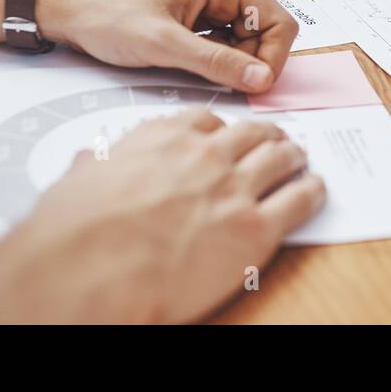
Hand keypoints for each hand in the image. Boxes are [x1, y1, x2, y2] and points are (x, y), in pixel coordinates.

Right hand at [0, 110, 325, 322]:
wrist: (90, 271)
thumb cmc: (75, 233)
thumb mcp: (78, 182)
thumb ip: (94, 166)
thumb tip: (85, 161)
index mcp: (163, 138)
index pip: (205, 120)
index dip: (220, 129)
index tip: (226, 135)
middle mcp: (204, 156)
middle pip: (251, 133)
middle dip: (266, 136)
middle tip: (275, 141)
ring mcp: (234, 189)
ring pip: (281, 158)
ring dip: (294, 156)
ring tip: (300, 160)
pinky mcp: (255, 230)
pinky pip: (299, 200)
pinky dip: (311, 191)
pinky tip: (315, 190)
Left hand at [37, 0, 298, 92]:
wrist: (67, 5)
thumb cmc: (107, 14)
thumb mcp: (163, 44)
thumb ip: (216, 63)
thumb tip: (260, 79)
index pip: (280, 23)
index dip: (271, 60)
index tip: (251, 87)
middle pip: (266, 32)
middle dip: (248, 62)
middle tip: (216, 80)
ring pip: (246, 39)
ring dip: (229, 61)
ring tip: (191, 67)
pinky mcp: (199, 10)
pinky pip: (225, 39)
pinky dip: (215, 57)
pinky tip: (186, 61)